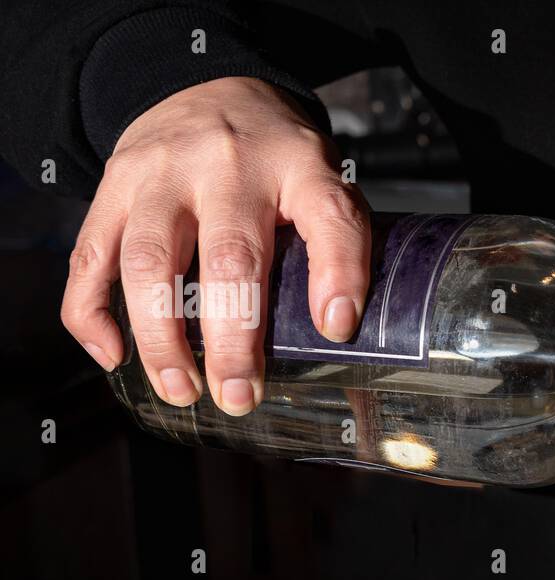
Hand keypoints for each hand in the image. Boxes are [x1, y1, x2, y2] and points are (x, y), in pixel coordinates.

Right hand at [62, 76, 370, 414]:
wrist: (204, 84)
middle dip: (234, 338)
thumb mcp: (322, 179)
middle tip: (240, 395)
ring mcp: (161, 174)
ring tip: (182, 389)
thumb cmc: (274, 158)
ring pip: (150, 261)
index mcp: (298, 164)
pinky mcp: (113, 188)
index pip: (330, 217)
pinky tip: (114, 356)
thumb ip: (336, 242)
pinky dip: (93, 312)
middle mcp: (228, 166)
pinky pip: (91, 256)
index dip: (338, 276)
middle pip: (230, 256)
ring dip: (161, 337)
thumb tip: (338, 333)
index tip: (335, 330)